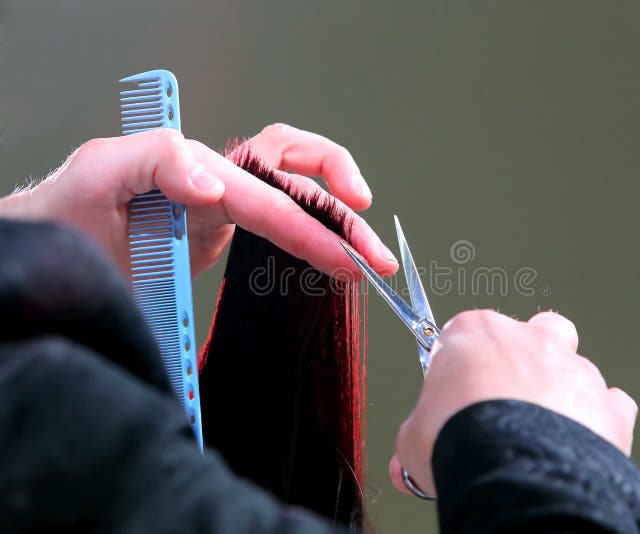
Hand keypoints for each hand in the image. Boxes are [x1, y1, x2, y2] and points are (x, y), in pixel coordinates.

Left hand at [0, 124, 397, 279]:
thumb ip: (155, 158)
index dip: (305, 224)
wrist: (58, 241)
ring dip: (338, 213)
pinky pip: (281, 212)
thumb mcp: (100, 174)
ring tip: (365, 250)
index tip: (339, 256)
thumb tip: (215, 181)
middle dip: (341, 216)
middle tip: (372, 257)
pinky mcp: (223, 223)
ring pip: (298, 185)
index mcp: (196, 167)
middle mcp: (217, 177)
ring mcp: (224, 200)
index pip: (265, 194)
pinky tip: (330, 251)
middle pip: (297, 177)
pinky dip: (313, 226)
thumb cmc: (69, 213)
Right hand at [389, 310, 637, 496]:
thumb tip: (407, 462)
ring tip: (538, 434)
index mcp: (476, 333)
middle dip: (523, 358)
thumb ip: (414, 440)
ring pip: (573, 367)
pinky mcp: (608, 405)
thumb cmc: (460, 439)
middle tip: (505, 397)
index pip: (465, 334)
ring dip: (559, 393)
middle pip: (532, 333)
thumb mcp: (413, 440)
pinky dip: (598, 420)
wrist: (514, 470)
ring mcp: (574, 368)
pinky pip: (610, 405)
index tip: (453, 394)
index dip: (459, 366)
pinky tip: (579, 443)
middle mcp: (530, 339)